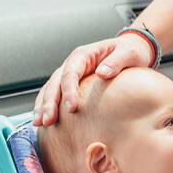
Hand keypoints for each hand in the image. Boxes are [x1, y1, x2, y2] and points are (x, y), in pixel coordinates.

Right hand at [32, 32, 154, 125]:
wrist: (132, 50)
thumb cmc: (131, 51)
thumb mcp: (129, 53)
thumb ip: (116, 62)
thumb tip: (102, 73)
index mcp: (84, 54)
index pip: (71, 73)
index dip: (69, 90)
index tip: (71, 108)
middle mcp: (72, 63)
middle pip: (55, 82)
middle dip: (49, 102)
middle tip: (48, 120)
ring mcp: (69, 73)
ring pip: (50, 88)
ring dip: (43, 106)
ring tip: (40, 123)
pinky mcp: (70, 83)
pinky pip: (54, 94)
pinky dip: (46, 105)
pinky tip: (42, 119)